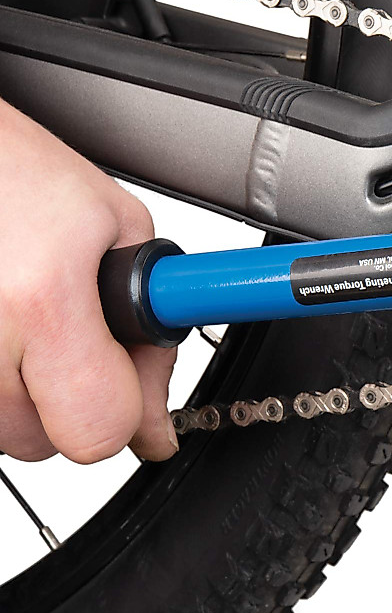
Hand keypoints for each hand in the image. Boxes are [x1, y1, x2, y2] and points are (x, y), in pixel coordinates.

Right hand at [0, 99, 176, 462]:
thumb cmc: (17, 169)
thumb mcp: (118, 228)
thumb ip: (151, 333)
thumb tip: (155, 425)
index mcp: (42, 300)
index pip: (99, 428)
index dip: (125, 410)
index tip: (125, 378)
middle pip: (44, 442)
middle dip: (71, 399)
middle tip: (68, 331)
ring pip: (0, 435)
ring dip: (21, 393)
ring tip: (22, 316)